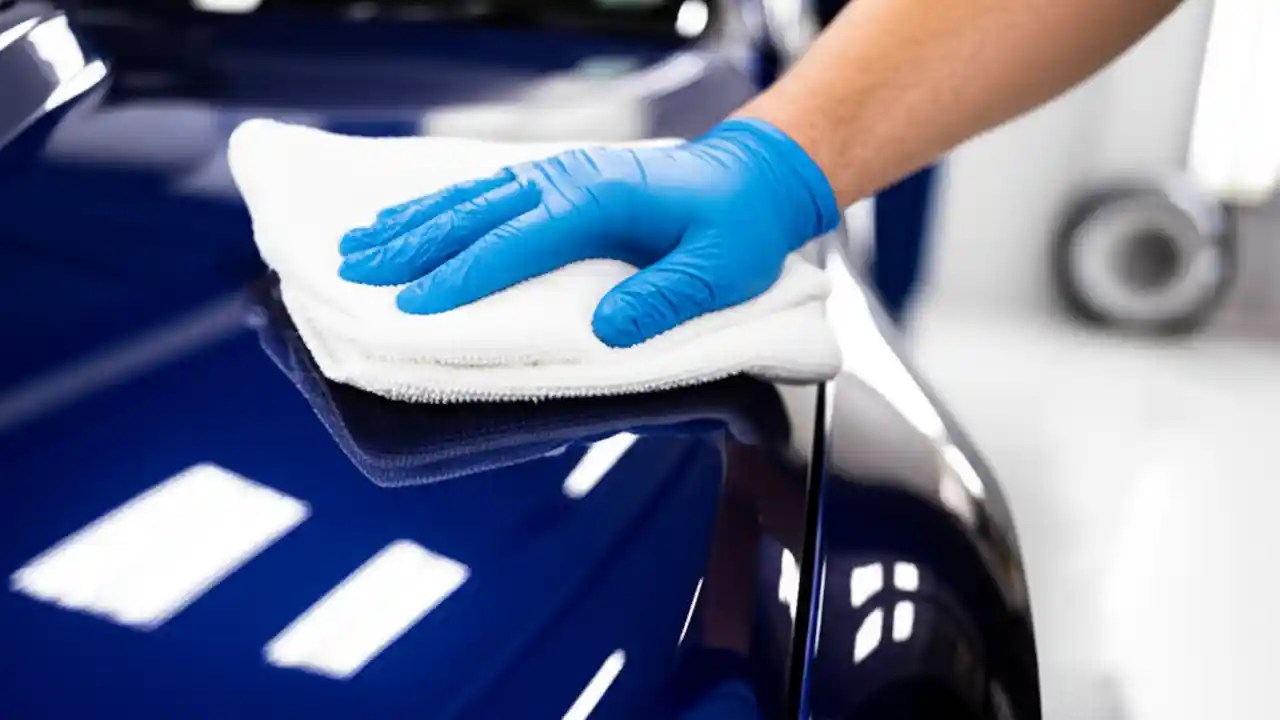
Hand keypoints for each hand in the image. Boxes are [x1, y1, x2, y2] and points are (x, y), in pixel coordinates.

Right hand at [337, 118, 838, 347]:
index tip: (415, 305)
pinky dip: (441, 209)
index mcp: (602, 200)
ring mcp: (559, 175)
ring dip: (413, 223)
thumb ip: (666, 299)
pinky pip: (487, 193)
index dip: (464, 275)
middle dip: (413, 245)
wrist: (752, 176)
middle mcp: (569, 180)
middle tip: (355, 272)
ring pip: (471, 198)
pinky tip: (408, 222)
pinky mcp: (557, 182)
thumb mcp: (721, 270)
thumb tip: (607, 328)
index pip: (518, 242)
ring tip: (359, 245)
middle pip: (477, 214)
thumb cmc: (738, 226)